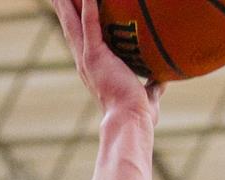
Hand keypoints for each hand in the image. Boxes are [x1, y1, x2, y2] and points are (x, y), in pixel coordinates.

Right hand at [52, 0, 162, 117]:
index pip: (83, 39)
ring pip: (72, 22)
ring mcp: (87, 58)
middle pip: (70, 26)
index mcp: (94, 69)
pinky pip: (89, 25)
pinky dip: (87, 6)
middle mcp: (84, 62)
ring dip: (66, 3)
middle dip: (64, 7)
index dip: (77, 23)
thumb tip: (161, 81)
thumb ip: (152, 86)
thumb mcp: (146, 96)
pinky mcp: (94, 56)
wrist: (130, 122)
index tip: (73, 9)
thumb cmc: (137, 115)